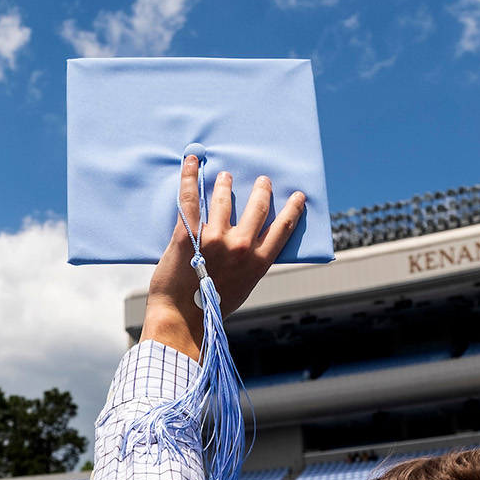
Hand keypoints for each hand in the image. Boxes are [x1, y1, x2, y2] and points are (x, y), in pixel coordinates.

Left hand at [140, 155, 305, 361]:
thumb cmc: (211, 308)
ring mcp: (214, 238)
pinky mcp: (188, 234)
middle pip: (257, 207)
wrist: (182, 318)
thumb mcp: (243, 288)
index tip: (298, 196)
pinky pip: (189, 198)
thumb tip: (251, 248)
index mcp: (257, 262)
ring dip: (225, 184)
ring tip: (225, 177)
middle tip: (262, 181)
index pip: (283, 227)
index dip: (292, 209)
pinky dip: (189, 176)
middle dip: (262, 190)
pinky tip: (191, 161)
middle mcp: (240, 246)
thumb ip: (249, 265)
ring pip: (224, 198)